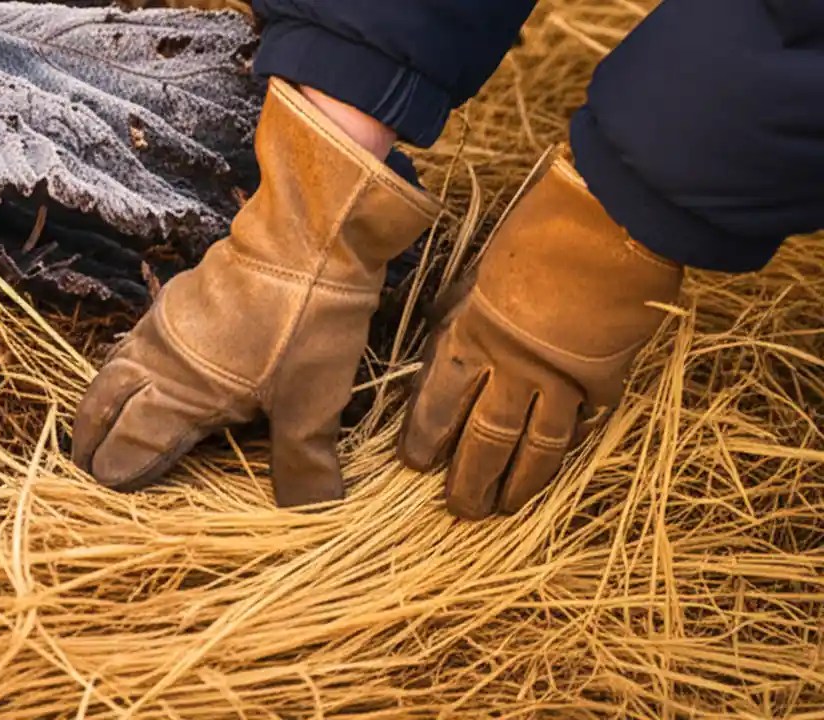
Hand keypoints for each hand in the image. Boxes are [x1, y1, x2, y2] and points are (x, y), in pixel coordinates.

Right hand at [72, 78, 437, 504]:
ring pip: (111, 370)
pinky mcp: (176, 298)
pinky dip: (122, 365)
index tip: (110, 492)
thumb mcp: (314, 404)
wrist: (309, 235)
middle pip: (103, 406)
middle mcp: (156, 363)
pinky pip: (132, 341)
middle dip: (91, 439)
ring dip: (100, 401)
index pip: (130, 446)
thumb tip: (313, 513)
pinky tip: (139, 366)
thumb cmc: (309, 325)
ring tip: (100, 422)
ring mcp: (161, 326)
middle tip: (85, 463)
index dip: (118, 472)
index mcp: (181, 397)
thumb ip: (304, 462)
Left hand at [397, 148, 682, 518]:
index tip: (417, 463)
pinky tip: (556, 463)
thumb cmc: (534, 234)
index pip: (438, 406)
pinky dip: (568, 446)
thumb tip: (446, 348)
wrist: (609, 221)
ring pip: (535, 449)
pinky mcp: (606, 381)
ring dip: (518, 483)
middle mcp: (511, 370)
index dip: (425, 440)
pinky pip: (582, 425)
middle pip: (484, 440)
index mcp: (470, 339)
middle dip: (469, 481)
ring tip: (506, 508)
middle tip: (460, 510)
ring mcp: (561, 381)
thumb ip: (461, 319)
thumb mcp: (476, 275)